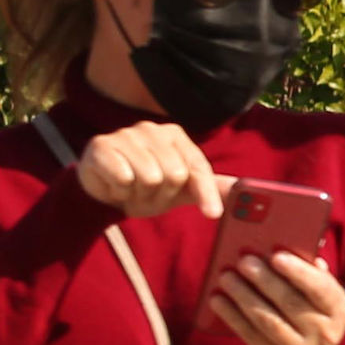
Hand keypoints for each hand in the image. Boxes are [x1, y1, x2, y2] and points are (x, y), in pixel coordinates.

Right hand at [72, 119, 224, 219]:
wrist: (104, 193)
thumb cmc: (146, 188)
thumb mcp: (182, 190)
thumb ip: (212, 188)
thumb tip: (243, 190)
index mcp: (176, 136)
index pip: (198, 167)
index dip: (206, 194)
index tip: (212, 214)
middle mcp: (152, 129)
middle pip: (174, 175)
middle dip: (161, 195)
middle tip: (147, 193)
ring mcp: (126, 134)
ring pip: (150, 177)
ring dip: (140, 194)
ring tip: (131, 189)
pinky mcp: (101, 144)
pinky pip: (123, 178)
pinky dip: (120, 190)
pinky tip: (113, 184)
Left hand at [203, 250, 344, 344]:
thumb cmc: (312, 312)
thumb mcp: (321, 295)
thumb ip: (311, 274)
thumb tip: (291, 247)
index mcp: (338, 309)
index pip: (320, 289)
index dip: (298, 272)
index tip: (276, 256)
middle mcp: (324, 332)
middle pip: (290, 303)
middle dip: (265, 280)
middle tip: (244, 261)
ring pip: (267, 319)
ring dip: (244, 296)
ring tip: (227, 277)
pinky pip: (250, 335)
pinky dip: (232, 316)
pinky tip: (218, 300)